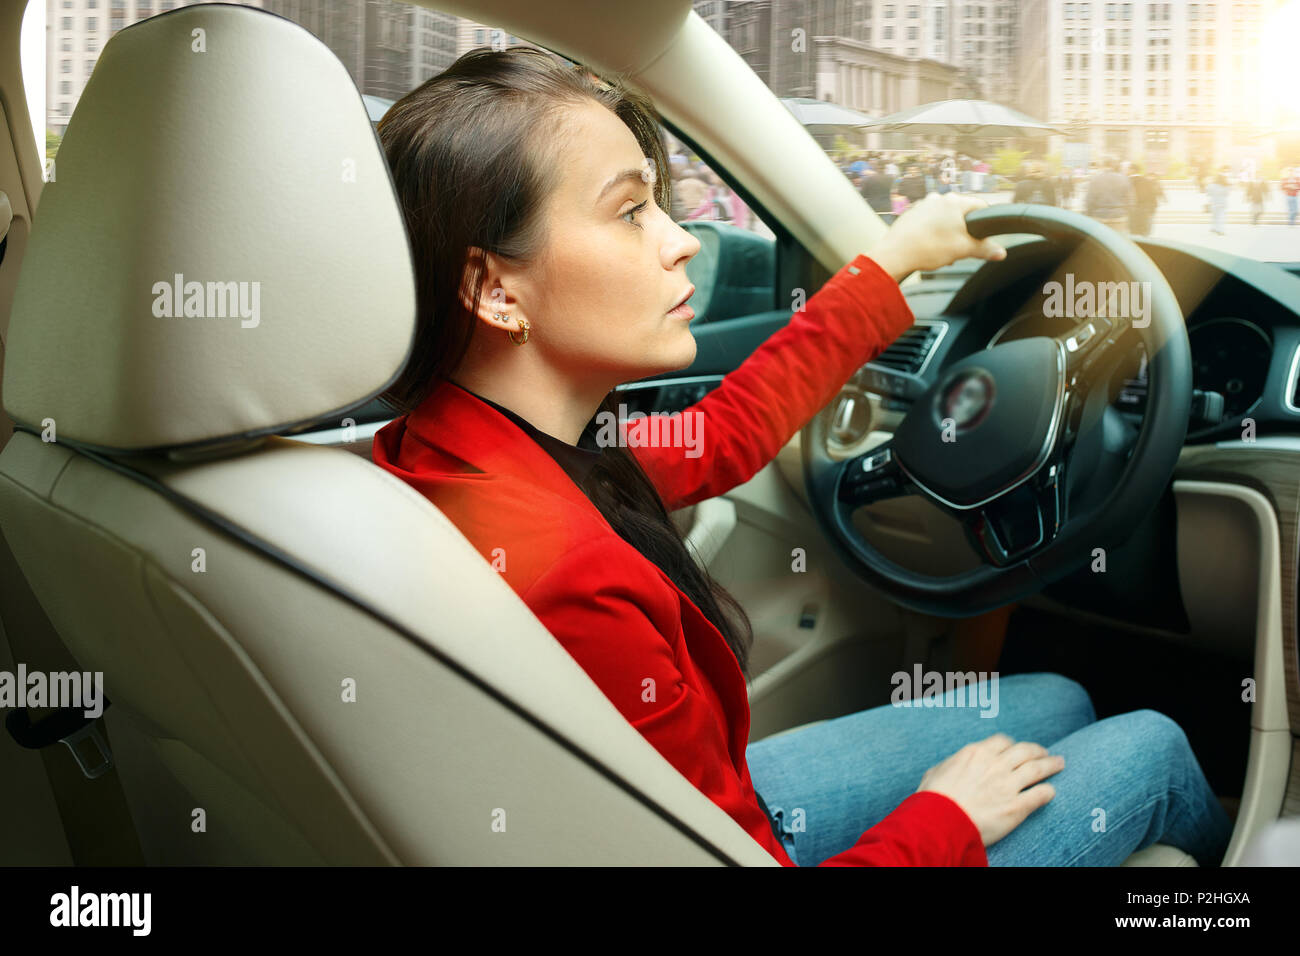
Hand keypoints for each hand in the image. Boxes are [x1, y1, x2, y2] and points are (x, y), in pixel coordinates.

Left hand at [866, 193, 1006, 280]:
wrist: (895, 254)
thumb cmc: (927, 248)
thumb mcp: (963, 250)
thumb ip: (985, 249)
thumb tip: (1001, 252)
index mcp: (954, 201)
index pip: (981, 206)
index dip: (987, 221)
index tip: (985, 234)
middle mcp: (938, 199)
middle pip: (961, 214)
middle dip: (963, 232)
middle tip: (960, 248)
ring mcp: (923, 206)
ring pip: (944, 219)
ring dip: (948, 234)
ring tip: (942, 252)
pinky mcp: (911, 215)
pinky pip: (929, 223)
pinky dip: (932, 234)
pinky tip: (929, 249)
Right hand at [915, 732, 1064, 846]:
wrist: (939, 822)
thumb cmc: (932, 799)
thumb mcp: (936, 772)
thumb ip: (950, 764)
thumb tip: (953, 765)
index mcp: (976, 753)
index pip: (1003, 741)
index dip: (1013, 745)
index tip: (1018, 750)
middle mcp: (995, 765)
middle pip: (1025, 751)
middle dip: (1038, 750)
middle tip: (1046, 753)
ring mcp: (1007, 785)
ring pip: (1037, 768)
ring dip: (1051, 765)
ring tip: (1059, 764)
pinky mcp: (1016, 807)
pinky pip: (1040, 794)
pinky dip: (1048, 791)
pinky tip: (1051, 792)